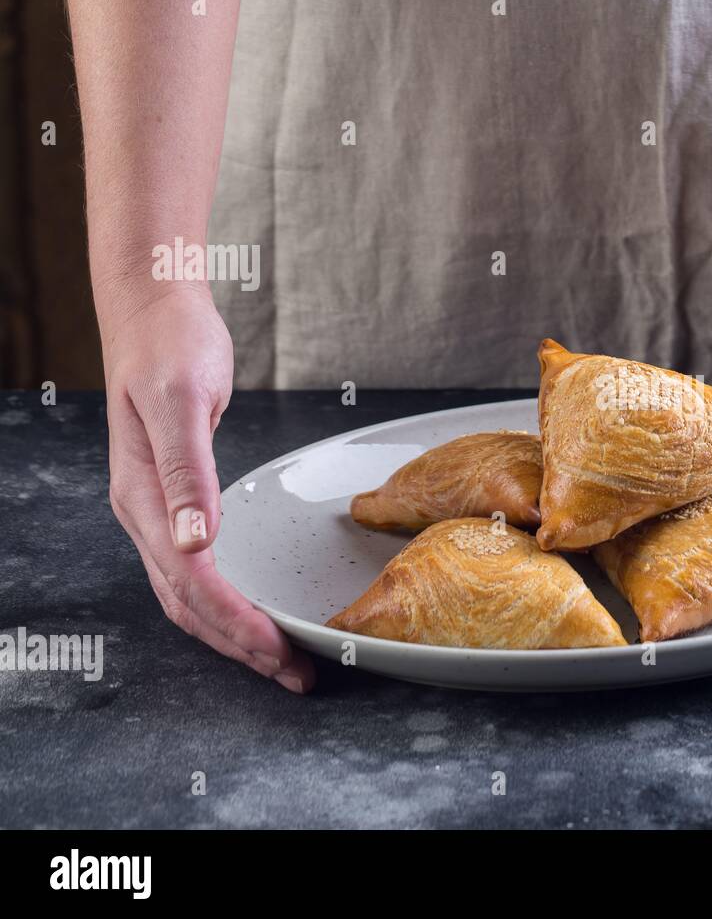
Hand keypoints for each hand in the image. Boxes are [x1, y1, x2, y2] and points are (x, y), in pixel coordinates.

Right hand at [102, 285, 315, 691]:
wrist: (154, 309)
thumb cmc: (168, 346)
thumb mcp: (180, 399)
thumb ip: (187, 472)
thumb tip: (196, 541)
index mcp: (143, 497)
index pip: (191, 582)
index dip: (235, 621)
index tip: (278, 648)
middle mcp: (146, 513)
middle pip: (189, 604)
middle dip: (240, 646)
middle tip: (296, 674)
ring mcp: (158, 510)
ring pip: (191, 594)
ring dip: (235, 632)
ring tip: (281, 659)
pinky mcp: (177, 498)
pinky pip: (198, 570)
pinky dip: (228, 600)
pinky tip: (256, 609)